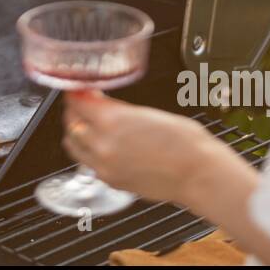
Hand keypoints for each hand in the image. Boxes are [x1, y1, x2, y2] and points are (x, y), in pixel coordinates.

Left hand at [62, 91, 214, 204]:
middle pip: (70, 123)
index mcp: (112, 121)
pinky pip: (88, 163)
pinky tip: (102, 144)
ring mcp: (104, 166)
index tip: (77, 88)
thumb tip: (99, 104)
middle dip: (74, 110)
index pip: (76, 102)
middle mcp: (102, 145)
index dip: (75, 92)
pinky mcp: (110, 181)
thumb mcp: (148, 112)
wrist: (199, 175)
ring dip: (77, 132)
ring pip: (73, 145)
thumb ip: (117, 110)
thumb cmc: (185, 142)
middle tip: (83, 103)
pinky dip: (89, 152)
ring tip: (88, 124)